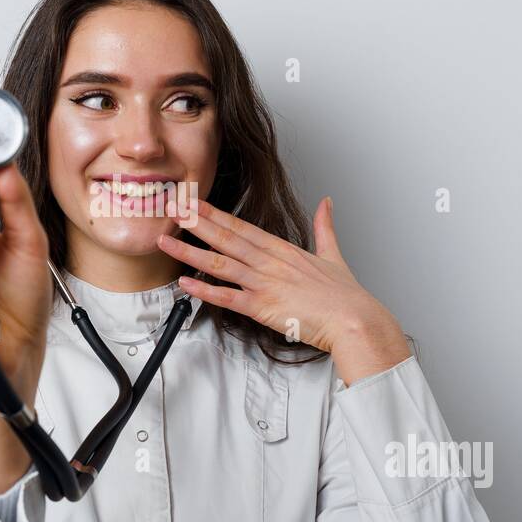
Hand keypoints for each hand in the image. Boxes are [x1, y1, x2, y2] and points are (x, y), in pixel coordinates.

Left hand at [155, 195, 410, 384]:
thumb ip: (325, 226)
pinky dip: (205, 291)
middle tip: (171, 208)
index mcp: (283, 249)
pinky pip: (228, 298)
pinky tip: (186, 283)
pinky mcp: (264, 308)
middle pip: (226, 237)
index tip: (194, 201)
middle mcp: (270, 262)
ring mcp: (265, 283)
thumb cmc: (345, 295)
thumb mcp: (333, 253)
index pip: (241, 225)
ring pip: (221, 263)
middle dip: (195, 222)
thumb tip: (327, 202)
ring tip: (167, 240)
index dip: (215, 212)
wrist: (354, 320)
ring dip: (191, 251)